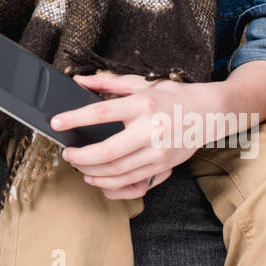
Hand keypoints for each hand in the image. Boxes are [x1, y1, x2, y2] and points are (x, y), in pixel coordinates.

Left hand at [50, 71, 204, 199]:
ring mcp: (159, 152)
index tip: (56, 122)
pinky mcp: (164, 167)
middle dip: (81, 156)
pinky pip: (133, 182)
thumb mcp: (142, 84)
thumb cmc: (173, 96)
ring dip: (92, 173)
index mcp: (142, 105)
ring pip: (118, 172)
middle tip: (67, 153)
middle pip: (107, 151)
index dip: (75, 119)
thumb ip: (108, 83)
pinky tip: (97, 179)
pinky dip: (111, 184)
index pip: (101, 113)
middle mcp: (151, 130)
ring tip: (78, 167)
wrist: (209, 113)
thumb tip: (80, 81)